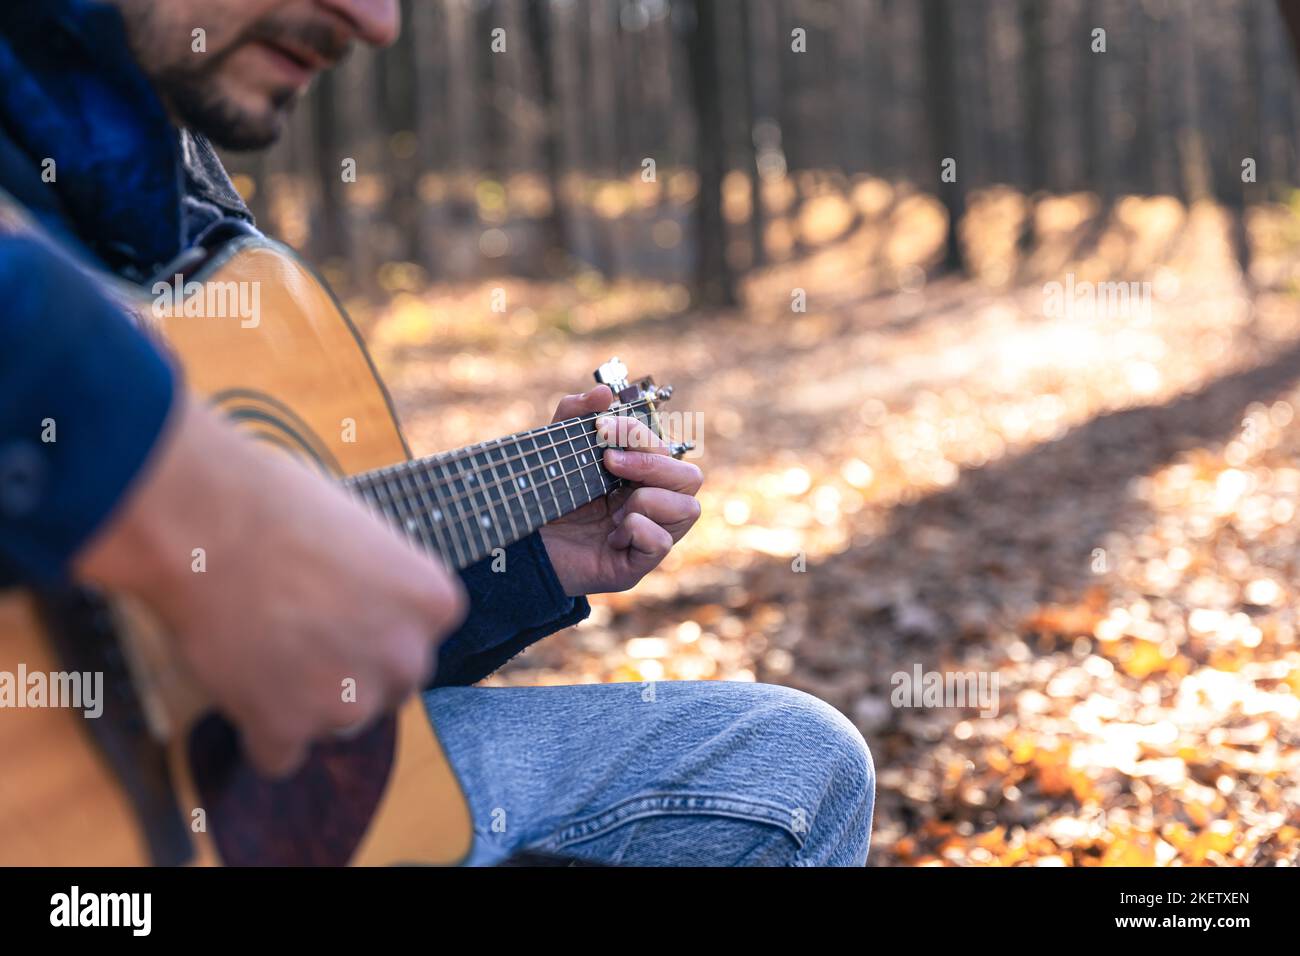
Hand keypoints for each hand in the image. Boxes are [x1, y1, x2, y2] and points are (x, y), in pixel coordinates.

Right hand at [74, 393, 466, 776]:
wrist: (203, 519)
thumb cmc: (278, 507)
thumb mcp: (363, 535)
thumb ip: (384, 592)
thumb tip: (374, 621)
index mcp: (433, 602)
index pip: (417, 640)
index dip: (372, 625)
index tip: (334, 602)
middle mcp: (405, 657)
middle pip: (387, 686)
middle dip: (349, 669)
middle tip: (295, 629)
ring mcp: (348, 699)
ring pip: (336, 721)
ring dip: (303, 699)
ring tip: (258, 642)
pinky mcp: (286, 729)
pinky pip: (280, 755)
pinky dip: (258, 730)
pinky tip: (237, 678)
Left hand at [539, 385, 702, 595]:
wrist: (517, 543)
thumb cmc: (542, 498)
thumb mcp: (555, 448)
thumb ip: (575, 415)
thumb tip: (604, 393)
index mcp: (640, 478)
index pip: (667, 451)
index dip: (641, 435)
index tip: (602, 429)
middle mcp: (652, 506)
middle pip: (691, 478)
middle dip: (652, 464)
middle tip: (608, 463)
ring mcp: (648, 537)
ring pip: (689, 509)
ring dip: (648, 499)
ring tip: (612, 508)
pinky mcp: (635, 566)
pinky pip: (662, 543)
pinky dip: (638, 531)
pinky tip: (610, 536)